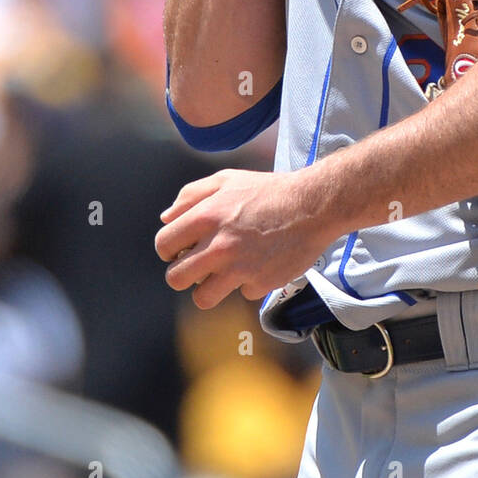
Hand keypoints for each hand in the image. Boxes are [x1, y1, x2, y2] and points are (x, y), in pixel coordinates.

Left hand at [155, 168, 324, 307]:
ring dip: (209, 288)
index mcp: (206, 217)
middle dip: (183, 273)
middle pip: (176, 278)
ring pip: (202, 298)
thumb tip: (166, 218)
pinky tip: (260, 264)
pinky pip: (242, 294)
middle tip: (199, 265)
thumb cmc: (269, 191)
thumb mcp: (227, 179)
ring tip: (224, 274)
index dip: (169, 249)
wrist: (313, 206)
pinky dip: (249, 283)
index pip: (163, 245)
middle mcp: (219, 245)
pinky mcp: (261, 283)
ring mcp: (240, 268)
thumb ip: (190, 195)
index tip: (182, 249)